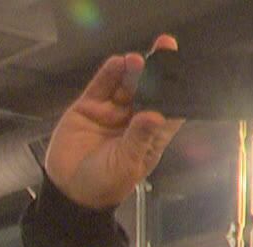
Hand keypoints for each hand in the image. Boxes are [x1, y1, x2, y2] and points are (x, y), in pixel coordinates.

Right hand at [43, 34, 185, 208]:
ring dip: (133, 71)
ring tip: (137, 60)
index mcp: (150, 137)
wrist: (70, 191)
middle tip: (165, 49)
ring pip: (126, 85)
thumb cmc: (105, 184)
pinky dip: (109, 74)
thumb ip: (139, 138)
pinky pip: (101, 87)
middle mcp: (133, 121)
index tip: (182, 73)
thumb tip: (155, 116)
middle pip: (148, 91)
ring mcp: (111, 112)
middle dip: (156, 72)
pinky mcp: (89, 108)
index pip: (168, 110)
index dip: (175, 92)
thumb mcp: (126, 164)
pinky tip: (118, 63)